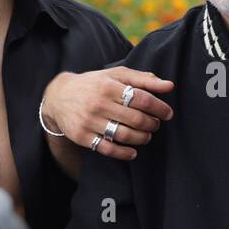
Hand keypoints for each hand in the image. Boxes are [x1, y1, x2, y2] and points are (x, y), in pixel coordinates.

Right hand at [41, 68, 173, 160]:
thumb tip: (169, 85)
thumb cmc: (95, 84)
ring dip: (142, 138)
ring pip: (124, 135)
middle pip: (135, 119)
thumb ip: (143, 79)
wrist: (59, 96)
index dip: (159, 107)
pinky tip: (133, 151)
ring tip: (147, 135)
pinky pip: (108, 149)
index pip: (142, 99)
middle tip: (156, 124)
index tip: (167, 113)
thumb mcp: (116, 75)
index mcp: (108, 86)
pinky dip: (124, 153)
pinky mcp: (82, 136)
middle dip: (152, 124)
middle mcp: (98, 104)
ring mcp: (89, 121)